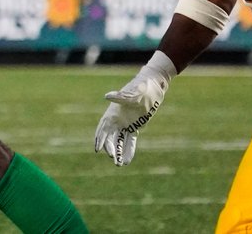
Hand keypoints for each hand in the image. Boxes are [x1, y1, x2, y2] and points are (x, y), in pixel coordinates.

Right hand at [94, 50, 175, 166]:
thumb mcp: (134, 93)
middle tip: (113, 157)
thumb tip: (107, 96)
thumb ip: (121, 97)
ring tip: (119, 165)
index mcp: (113, 112)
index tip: (97, 150)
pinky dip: (128, 150)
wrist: (154, 86)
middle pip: (110, 137)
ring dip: (118, 152)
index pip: (103, 128)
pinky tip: (127, 161)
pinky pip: (130, 141)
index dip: (99, 138)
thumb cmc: (143, 87)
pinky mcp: (135, 127)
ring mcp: (126, 124)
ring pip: (119, 141)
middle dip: (110, 147)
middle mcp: (117, 119)